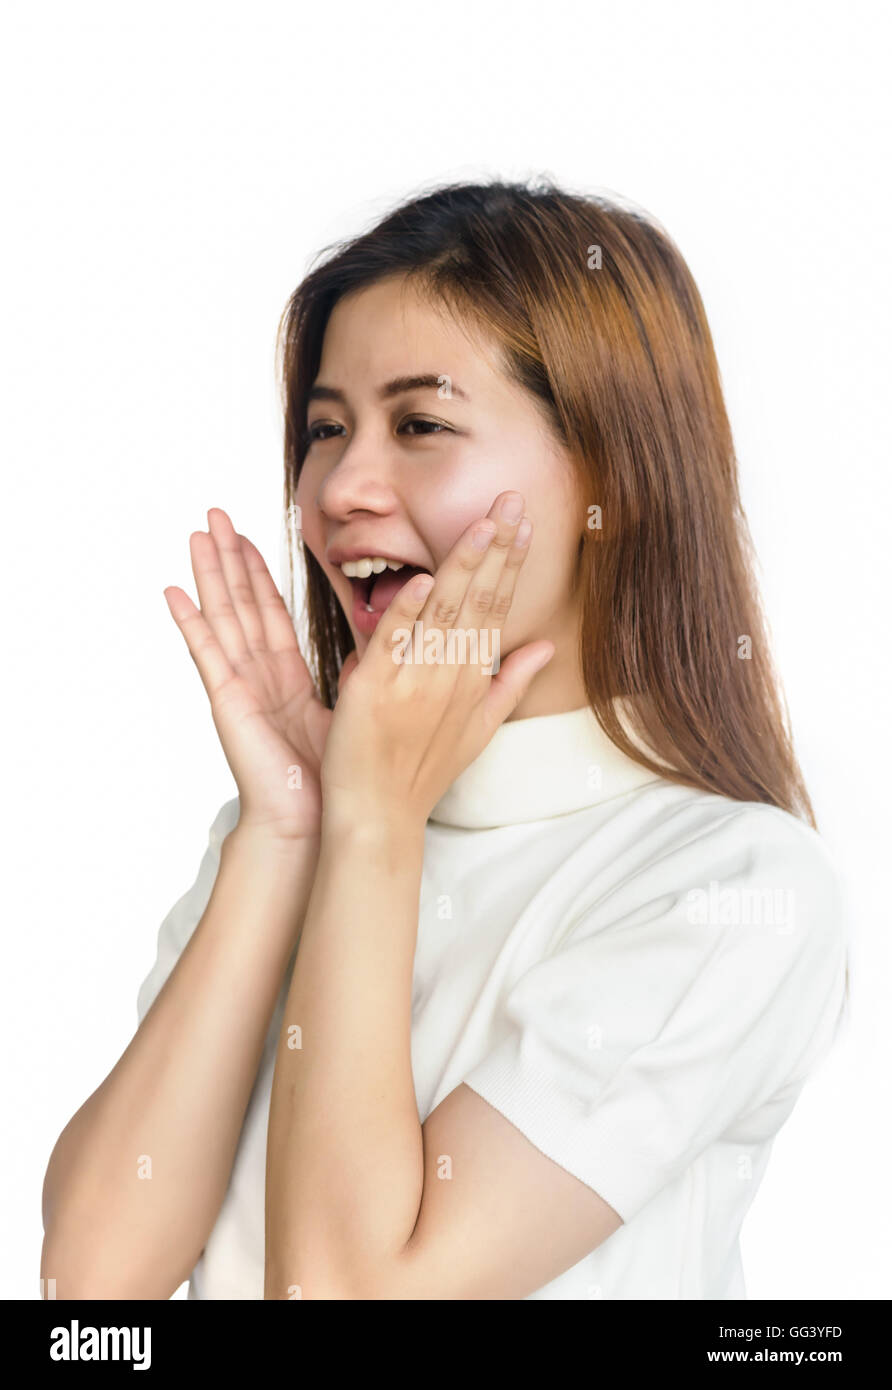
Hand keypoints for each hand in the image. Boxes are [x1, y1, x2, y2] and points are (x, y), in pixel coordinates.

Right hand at [163, 507, 357, 842]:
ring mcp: (239, 688)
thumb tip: (384, 645)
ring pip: (223, 618)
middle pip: (240, 606)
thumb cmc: (333, 779)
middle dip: (229, 560)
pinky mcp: (228, 702)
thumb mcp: (352, 711)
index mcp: (285, 680)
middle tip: (216, 514)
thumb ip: (359, 675)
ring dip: (209, 575)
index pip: (270, 615)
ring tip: (196, 533)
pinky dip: (189, 623)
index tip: (251, 536)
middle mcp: (258, 678)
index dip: (259, 575)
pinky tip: (173, 592)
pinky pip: (207, 654)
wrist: (316, 823)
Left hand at [319, 491, 554, 830]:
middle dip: (497, 548)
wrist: (379, 815)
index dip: (510, 563)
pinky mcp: (376, 692)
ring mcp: (416, 683)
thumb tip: (546, 646)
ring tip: (481, 524)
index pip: (496, 608)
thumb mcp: (479, 728)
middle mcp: (451, 677)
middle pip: (479, 601)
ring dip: (462, 566)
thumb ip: (511, 681)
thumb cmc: (422, 773)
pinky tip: (421, 581)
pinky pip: (395, 646)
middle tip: (512, 499)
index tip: (524, 521)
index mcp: (473, 678)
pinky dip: (407, 614)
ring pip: (443, 614)